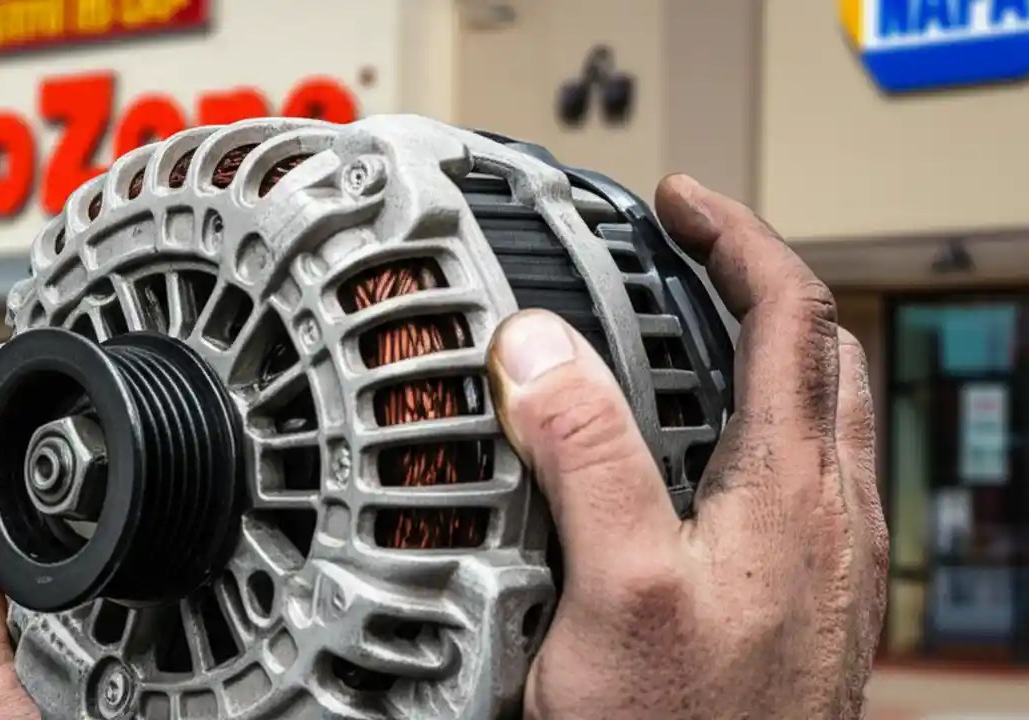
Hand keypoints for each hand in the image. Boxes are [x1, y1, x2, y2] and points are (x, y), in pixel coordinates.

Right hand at [490, 175, 887, 718]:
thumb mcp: (616, 587)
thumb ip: (584, 455)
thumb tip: (538, 345)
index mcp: (788, 488)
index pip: (790, 313)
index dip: (736, 238)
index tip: (680, 202)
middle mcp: (825, 515)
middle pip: (822, 353)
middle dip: (761, 283)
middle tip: (690, 260)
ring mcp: (824, 560)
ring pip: (820, 415)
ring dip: (769, 353)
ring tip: (698, 338)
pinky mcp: (805, 601)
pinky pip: (800, 478)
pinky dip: (759, 428)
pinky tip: (706, 464)